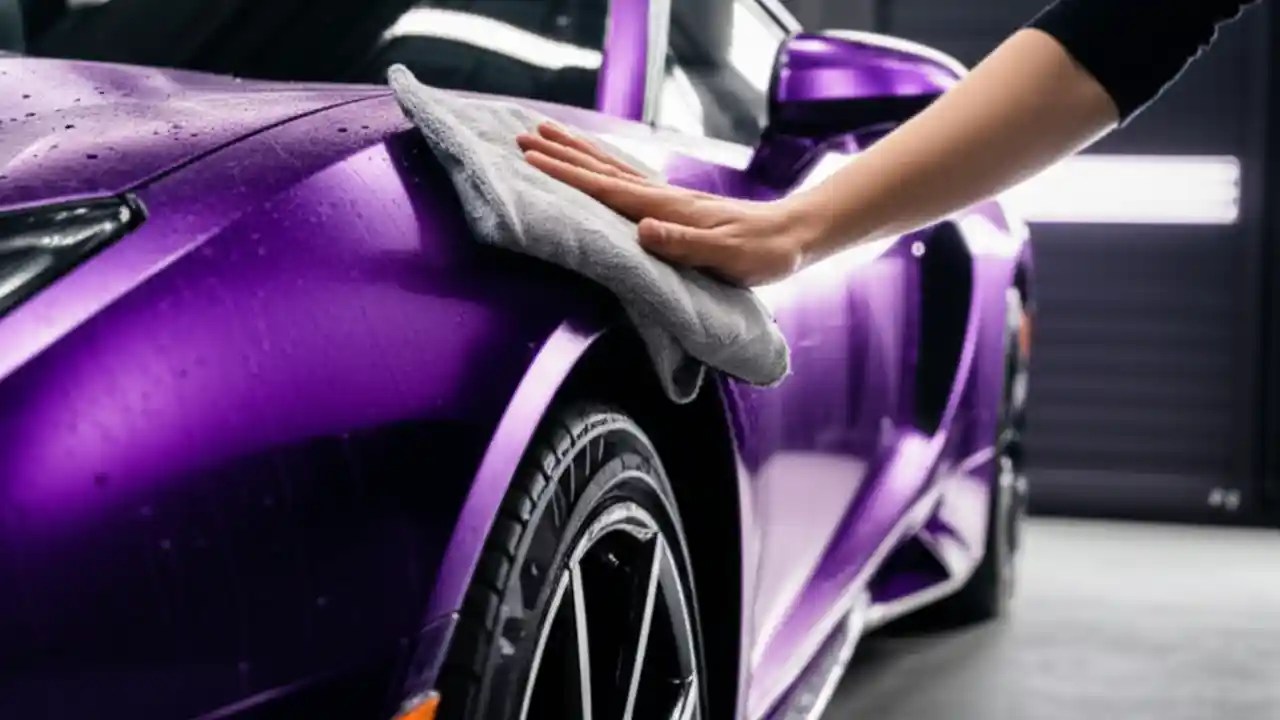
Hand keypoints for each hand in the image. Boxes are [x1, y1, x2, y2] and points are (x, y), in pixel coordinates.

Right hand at [516, 122, 816, 285]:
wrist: (793, 235)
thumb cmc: (762, 253)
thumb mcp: (727, 255)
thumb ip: (684, 243)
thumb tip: (642, 230)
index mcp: (666, 209)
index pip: (606, 188)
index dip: (568, 174)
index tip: (533, 158)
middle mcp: (662, 198)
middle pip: (603, 169)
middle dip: (563, 154)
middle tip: (524, 135)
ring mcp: (669, 200)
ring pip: (613, 170)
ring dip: (579, 154)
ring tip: (549, 137)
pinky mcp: (676, 207)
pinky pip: (628, 181)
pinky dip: (605, 168)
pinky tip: (597, 166)